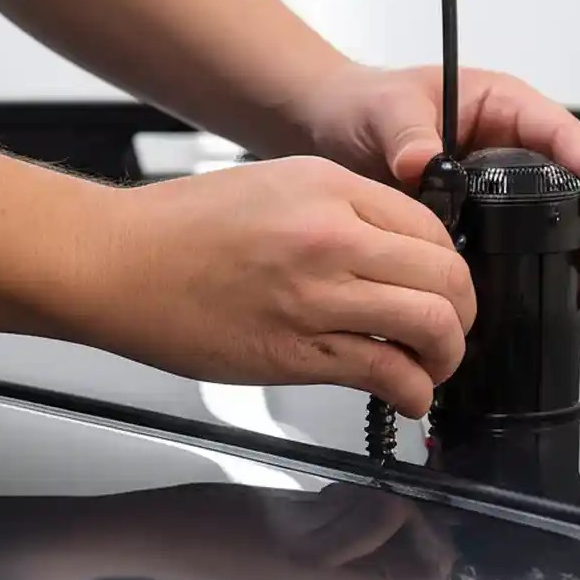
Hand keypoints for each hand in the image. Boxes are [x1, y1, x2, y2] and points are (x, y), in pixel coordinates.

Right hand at [68, 157, 474, 416]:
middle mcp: (333, 237)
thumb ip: (342, 210)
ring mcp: (316, 296)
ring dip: (447, 356)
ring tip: (436, 366)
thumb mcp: (277, 184)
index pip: (433, 227)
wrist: (115, 261)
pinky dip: (414, 391)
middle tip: (455, 329)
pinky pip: (384, 372)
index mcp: (331, 188)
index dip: (452, 265)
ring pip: (429, 326)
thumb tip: (397, 248)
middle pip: (446, 277)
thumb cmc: (181, 227)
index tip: (447, 286)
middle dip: (465, 313)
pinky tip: (409, 395)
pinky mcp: (296, 351)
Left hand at [284, 63, 579, 311]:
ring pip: (571, 219)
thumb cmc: (365, 105)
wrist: (333, 134)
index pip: (567, 136)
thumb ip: (407, 133)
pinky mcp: (493, 222)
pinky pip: (537, 245)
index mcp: (506, 108)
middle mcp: (518, 147)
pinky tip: (571, 297)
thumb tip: (423, 162)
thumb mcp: (386, 110)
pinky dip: (559, 271)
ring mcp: (509, 187)